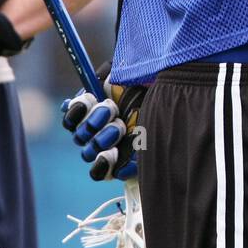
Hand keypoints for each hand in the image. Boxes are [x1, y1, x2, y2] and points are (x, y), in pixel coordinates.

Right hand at [61, 63, 144, 180]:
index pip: (72, 117)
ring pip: (87, 152)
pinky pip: (101, 172)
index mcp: (95, 114)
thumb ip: (108, 75)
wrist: (176, 105)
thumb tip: (93, 81)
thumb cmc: (152, 90)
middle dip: (92, 121)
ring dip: (101, 138)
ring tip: (120, 128)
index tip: (91, 98)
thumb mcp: (130, 75)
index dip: (77, 109)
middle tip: (113, 110)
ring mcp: (108, 151)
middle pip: (79, 135)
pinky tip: (114, 152)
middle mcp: (98, 134)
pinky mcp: (121, 167)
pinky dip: (104, 163)